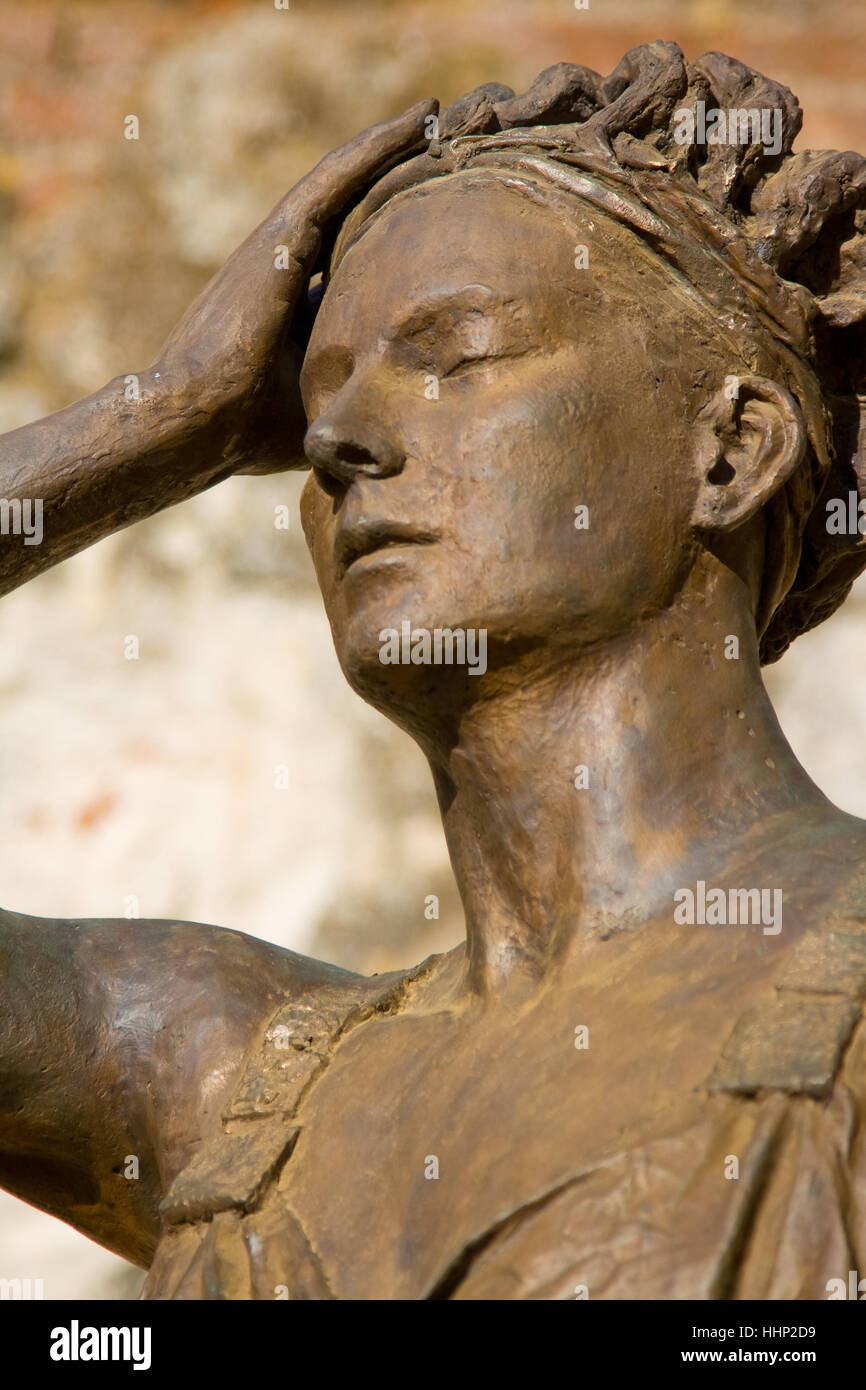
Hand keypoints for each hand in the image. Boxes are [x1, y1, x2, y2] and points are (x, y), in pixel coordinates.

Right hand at [151, 97, 437, 474]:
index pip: (353, 245)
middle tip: (441, 136)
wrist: (196, 423)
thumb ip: (357, 392)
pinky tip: (412, 124)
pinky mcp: (280, 241)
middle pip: (350, 201)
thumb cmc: (249, 429)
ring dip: (390, 142)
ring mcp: (279, 245)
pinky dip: (374, 148)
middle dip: (393, 167)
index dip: (389, 218)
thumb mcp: (322, 402)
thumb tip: (408, 412)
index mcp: (296, 297)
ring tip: (433, 113)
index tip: (433, 198)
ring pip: (344, 177)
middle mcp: (286, 260)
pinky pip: (335, 181)